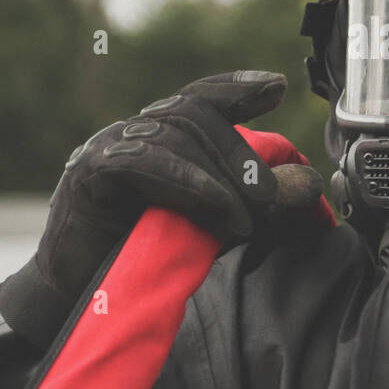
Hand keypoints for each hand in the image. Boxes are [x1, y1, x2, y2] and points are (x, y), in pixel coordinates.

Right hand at [0, 71, 322, 345]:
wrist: (79, 302)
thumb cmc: (144, 260)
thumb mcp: (214, 225)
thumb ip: (256, 203)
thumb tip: (308, 184)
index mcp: (159, 138)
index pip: (200, 98)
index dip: (237, 87)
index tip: (278, 87)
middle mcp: (132, 133)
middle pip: (195, 113)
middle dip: (240, 152)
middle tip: (270, 197)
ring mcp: (106, 147)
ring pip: (174, 133)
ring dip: (221, 175)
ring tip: (245, 219)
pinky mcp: (89, 173)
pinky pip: (146, 161)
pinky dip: (190, 182)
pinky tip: (217, 207)